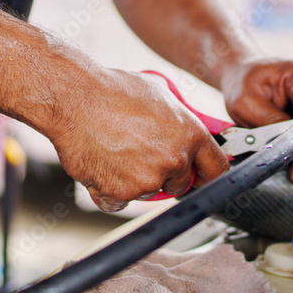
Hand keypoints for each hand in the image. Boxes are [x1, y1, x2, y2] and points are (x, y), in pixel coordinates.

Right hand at [50, 69, 229, 211]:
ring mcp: (148, 180)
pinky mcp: (121, 193)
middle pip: (180, 183)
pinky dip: (110, 190)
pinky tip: (103, 164)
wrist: (74, 98)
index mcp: (191, 136)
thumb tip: (189, 133)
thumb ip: (181, 120)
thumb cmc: (114, 91)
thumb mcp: (162, 95)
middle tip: (143, 154)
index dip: (209, 174)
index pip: (217, 169)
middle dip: (166, 174)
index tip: (202, 177)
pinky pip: (120, 201)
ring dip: (136, 180)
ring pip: (149, 191)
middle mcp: (174, 160)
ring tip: (117, 150)